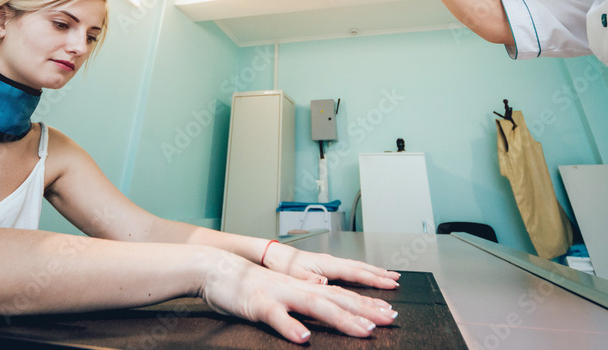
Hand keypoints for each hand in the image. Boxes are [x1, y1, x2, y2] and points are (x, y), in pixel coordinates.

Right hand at [201, 251, 397, 343]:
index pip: (341, 294)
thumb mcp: (281, 292)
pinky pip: (276, 316)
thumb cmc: (249, 284)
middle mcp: (296, 287)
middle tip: (391, 318)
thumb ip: (304, 299)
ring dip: (341, 317)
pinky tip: (304, 339)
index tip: (390, 311)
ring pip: (314, 305)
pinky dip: (290, 326)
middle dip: (366, 309)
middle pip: (336, 298)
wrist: (217, 268)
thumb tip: (327, 302)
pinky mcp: (258, 303)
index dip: (366, 303)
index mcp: (303, 286)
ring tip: (363, 331)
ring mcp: (279, 294)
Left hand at [262, 242, 400, 289]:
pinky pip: (350, 268)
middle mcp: (330, 262)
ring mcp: (329, 263)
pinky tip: (367, 275)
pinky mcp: (326, 266)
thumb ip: (310, 279)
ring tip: (389, 276)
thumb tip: (325, 283)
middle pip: (361, 267)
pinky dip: (362, 271)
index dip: (374, 279)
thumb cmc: (281, 264)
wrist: (272, 255)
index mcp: (326, 264)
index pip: (355, 272)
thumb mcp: (293, 275)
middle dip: (380, 274)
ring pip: (357, 266)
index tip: (390, 283)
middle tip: (397, 279)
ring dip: (374, 272)